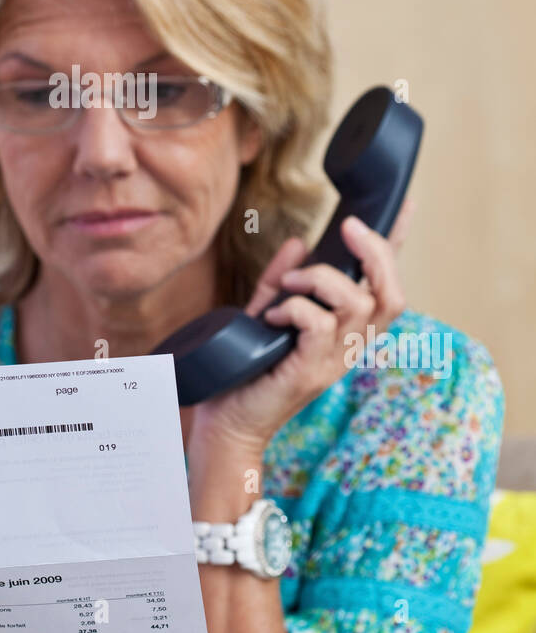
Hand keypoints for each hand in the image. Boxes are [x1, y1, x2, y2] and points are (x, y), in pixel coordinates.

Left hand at [188, 198, 415, 457]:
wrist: (226, 425)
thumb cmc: (246, 371)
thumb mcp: (264, 314)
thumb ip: (282, 281)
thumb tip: (298, 241)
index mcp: (346, 332)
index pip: (384, 287)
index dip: (397, 247)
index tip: (406, 207)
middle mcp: (349, 347)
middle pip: (391, 294)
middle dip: (376, 252)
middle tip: (347, 226)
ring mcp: (334, 362)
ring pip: (357, 303)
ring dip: (321, 279)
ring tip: (290, 285)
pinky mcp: (310, 372)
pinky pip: (320, 324)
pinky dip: (295, 307)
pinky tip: (272, 316)